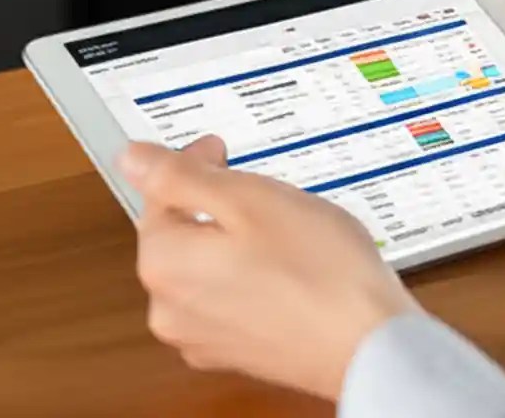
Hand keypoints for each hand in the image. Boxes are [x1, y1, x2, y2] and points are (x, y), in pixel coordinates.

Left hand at [117, 135, 418, 399]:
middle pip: (179, 234)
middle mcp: (169, 308)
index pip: (160, 194)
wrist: (371, 346)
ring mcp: (202, 337)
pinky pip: (230, 299)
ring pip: (205, 267)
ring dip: (233, 242)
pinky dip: (250, 277)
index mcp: (162, 263)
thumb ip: (180, 175)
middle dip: (212, 205)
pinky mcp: (236, 352)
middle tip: (259, 189)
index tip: (219, 151)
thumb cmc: (319, 272)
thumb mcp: (247, 197)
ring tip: (283, 231)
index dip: (193, 163)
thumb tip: (133, 158)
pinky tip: (290, 270)